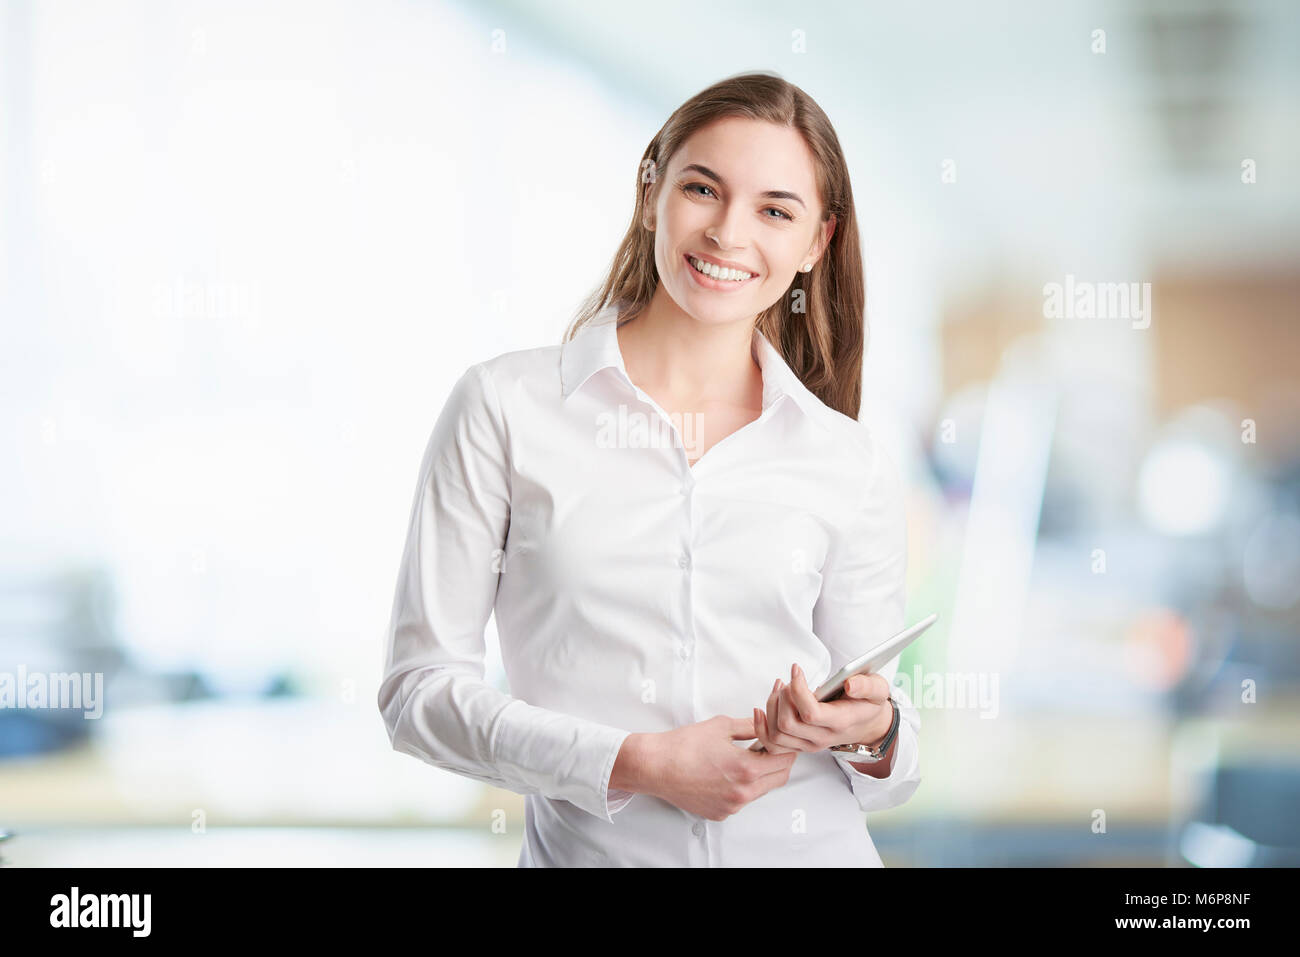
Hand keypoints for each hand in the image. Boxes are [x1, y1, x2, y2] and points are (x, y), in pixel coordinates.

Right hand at [634, 715, 797, 820]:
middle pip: (779, 778)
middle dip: (779, 760)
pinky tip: (726, 772)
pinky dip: (742, 787)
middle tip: (767, 745)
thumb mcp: (722, 726)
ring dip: (761, 774)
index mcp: (746, 769)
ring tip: (743, 757)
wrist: (655, 766)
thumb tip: (768, 722)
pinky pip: (742, 800)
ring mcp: (731, 806)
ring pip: (761, 790)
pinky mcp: (720, 813)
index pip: (785, 760)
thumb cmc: (684, 745)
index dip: (785, 745)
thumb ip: (752, 726)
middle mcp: (742, 793)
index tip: (779, 737)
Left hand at [752, 663, 892, 754]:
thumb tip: (850, 684)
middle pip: (787, 724)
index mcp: (841, 722)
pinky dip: (763, 726)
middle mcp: (822, 737)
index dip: (798, 689)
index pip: (810, 713)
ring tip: (781, 687)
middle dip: (782, 696)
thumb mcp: (878, 689)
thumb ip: (867, 686)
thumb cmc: (868, 703)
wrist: (867, 725)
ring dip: (771, 706)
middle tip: (789, 680)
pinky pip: (772, 744)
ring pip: (776, 733)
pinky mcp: (798, 745)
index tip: (796, 669)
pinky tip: (766, 706)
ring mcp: (809, 744)